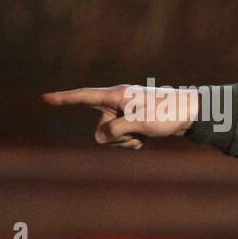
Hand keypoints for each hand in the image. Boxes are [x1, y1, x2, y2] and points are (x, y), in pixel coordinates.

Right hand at [42, 84, 198, 149]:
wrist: (191, 115)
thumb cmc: (167, 114)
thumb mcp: (139, 123)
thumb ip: (115, 130)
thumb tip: (99, 139)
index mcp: (116, 95)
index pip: (85, 97)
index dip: (65, 99)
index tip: (46, 98)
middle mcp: (118, 103)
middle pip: (100, 128)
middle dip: (116, 136)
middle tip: (139, 130)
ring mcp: (125, 114)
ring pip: (112, 137)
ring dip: (127, 141)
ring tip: (146, 133)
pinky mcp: (133, 124)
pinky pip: (123, 141)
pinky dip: (133, 143)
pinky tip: (147, 138)